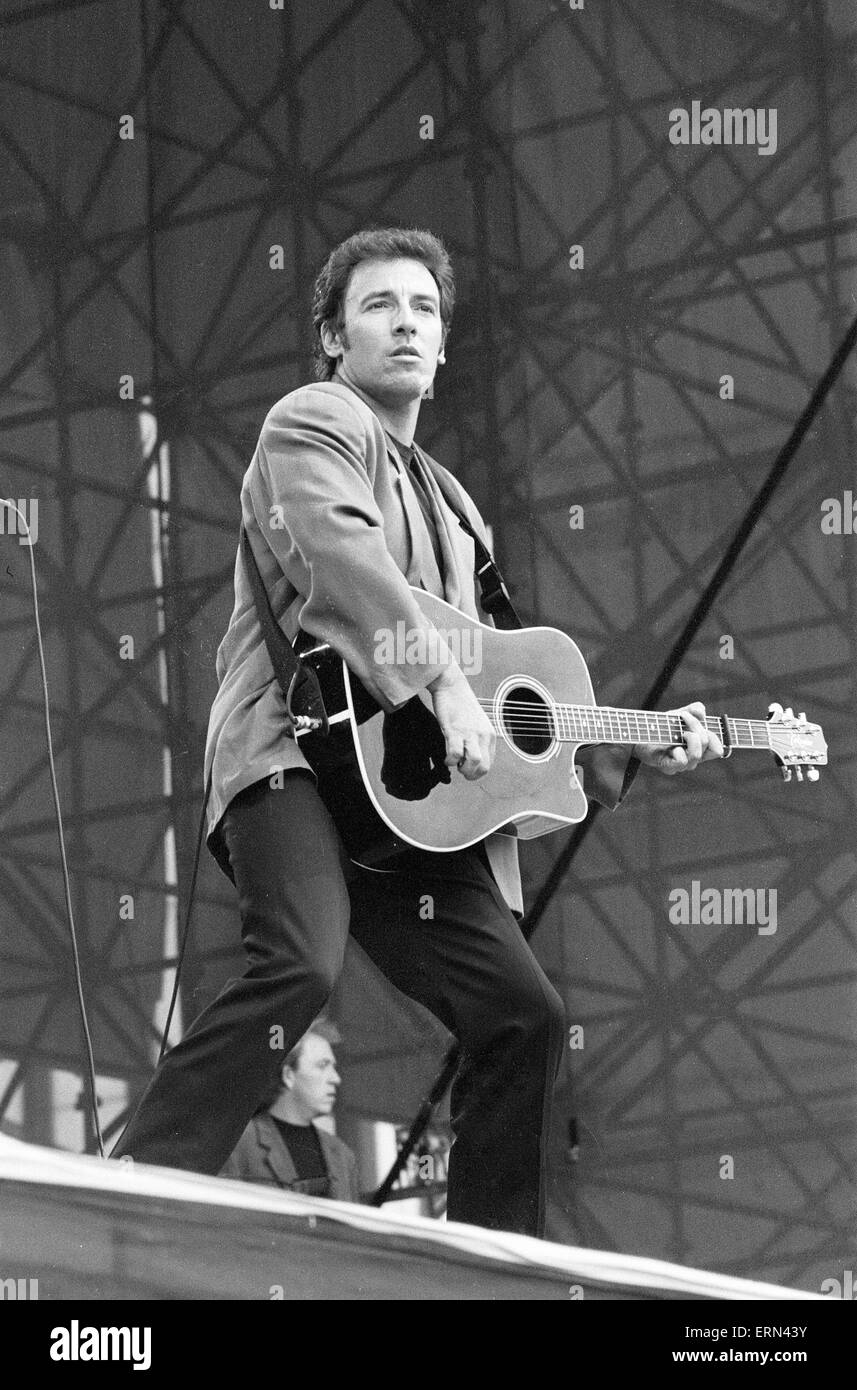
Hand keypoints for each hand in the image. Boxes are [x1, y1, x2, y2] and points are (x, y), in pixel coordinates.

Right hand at [428, 665, 494, 779]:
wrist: (452, 685)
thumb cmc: (461, 704)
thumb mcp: (476, 723)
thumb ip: (478, 739)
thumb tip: (472, 759)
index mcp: (489, 735)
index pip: (489, 764)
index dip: (477, 772)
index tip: (466, 768)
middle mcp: (483, 735)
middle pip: (484, 767)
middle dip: (471, 775)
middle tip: (460, 769)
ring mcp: (470, 732)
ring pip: (474, 761)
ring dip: (463, 769)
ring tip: (455, 763)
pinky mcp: (455, 729)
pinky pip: (455, 753)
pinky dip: (449, 760)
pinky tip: (445, 756)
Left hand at [633, 701, 722, 774]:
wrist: (641, 734)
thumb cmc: (662, 726)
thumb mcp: (679, 715)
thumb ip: (693, 710)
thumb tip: (701, 712)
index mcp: (699, 748)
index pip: (717, 749)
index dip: (714, 737)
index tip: (702, 720)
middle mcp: (693, 758)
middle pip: (707, 744)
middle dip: (696, 725)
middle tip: (683, 715)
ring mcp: (682, 764)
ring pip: (696, 754)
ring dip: (690, 736)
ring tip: (679, 731)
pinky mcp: (668, 767)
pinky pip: (682, 762)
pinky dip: (679, 751)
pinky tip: (672, 746)